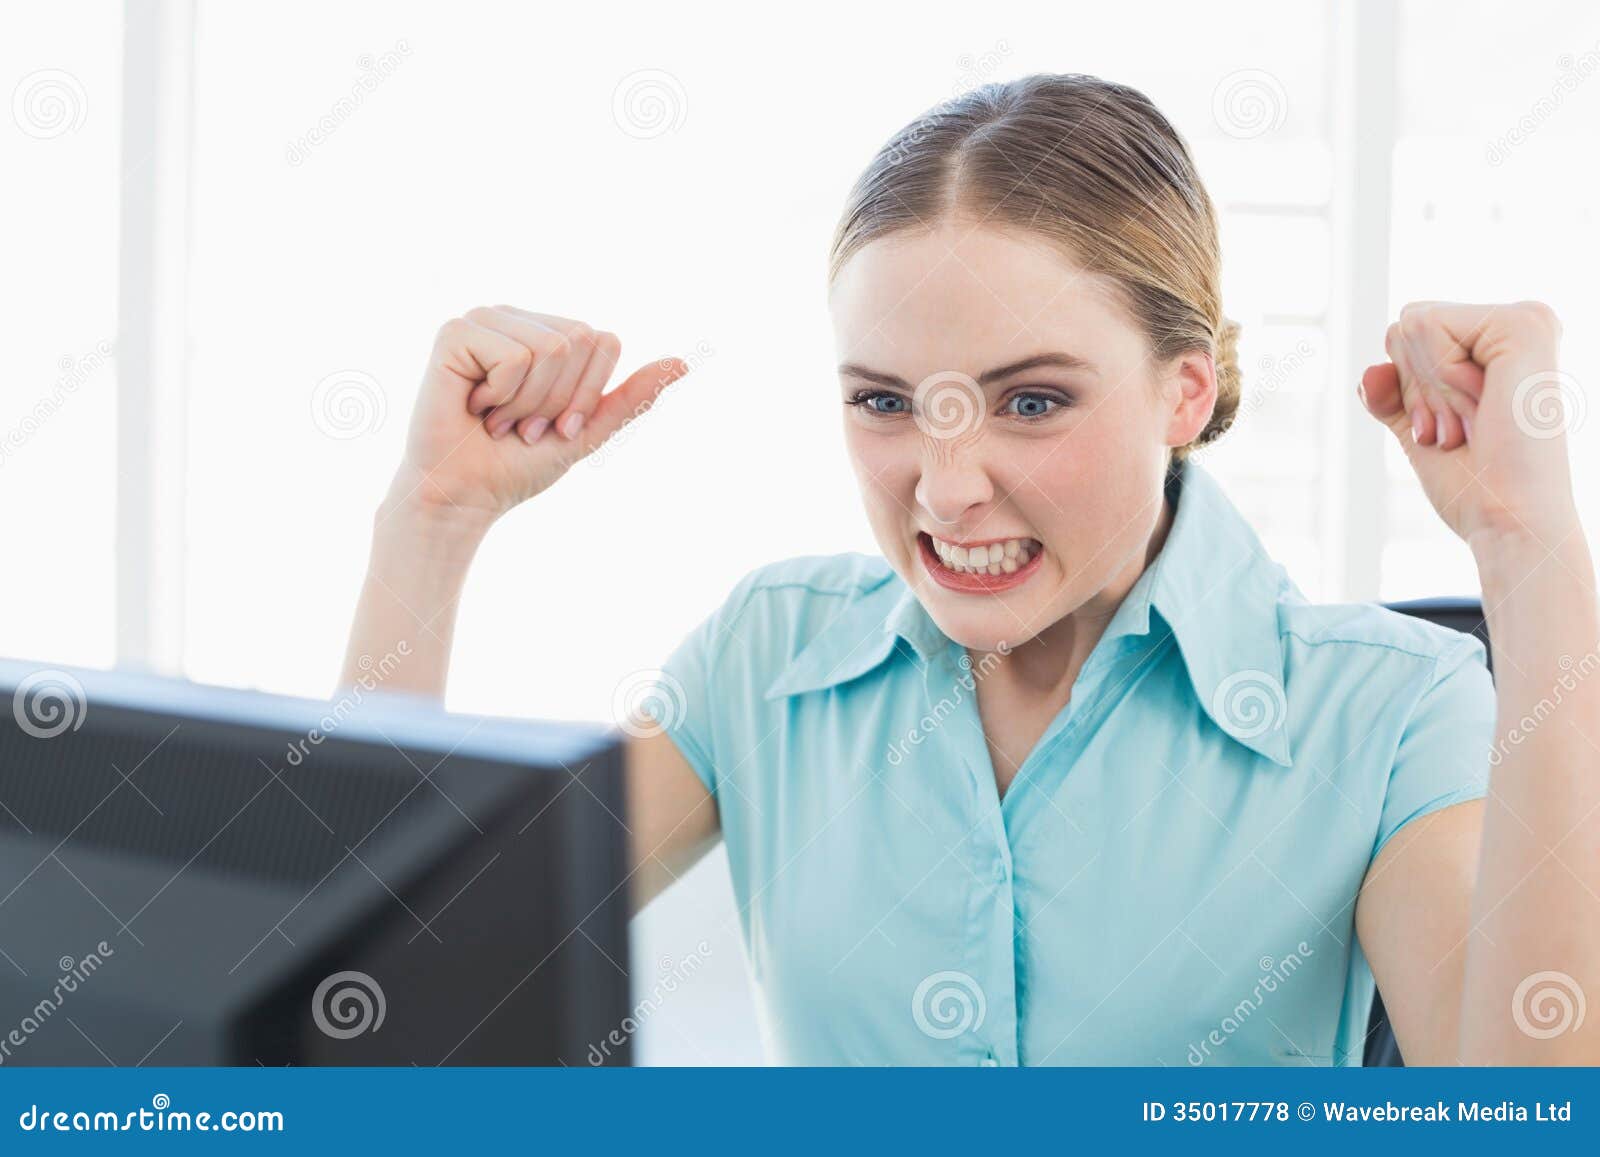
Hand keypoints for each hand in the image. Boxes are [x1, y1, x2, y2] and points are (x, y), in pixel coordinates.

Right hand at [390, 305, 690, 520]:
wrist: (464, 495)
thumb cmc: (517, 465)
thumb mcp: (588, 431)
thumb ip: (632, 397)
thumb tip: (683, 363)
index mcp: (549, 334)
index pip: (604, 342)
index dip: (588, 394)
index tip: (554, 425)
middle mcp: (518, 318)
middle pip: (581, 340)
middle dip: (559, 399)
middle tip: (521, 425)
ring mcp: (486, 320)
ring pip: (550, 348)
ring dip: (528, 403)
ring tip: (497, 418)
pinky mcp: (456, 332)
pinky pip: (514, 356)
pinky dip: (501, 395)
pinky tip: (473, 405)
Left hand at [1357, 300, 1581, 549]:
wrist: (1508, 518)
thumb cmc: (1473, 484)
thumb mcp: (1420, 428)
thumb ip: (1393, 394)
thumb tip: (1369, 372)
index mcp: (1501, 344)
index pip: (1408, 335)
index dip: (1410, 390)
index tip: (1454, 431)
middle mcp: (1520, 323)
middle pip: (1404, 326)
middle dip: (1417, 390)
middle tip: (1464, 430)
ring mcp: (1525, 319)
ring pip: (1411, 325)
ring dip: (1429, 392)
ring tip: (1475, 423)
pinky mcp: (1521, 325)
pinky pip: (1428, 327)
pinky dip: (1437, 378)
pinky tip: (1483, 406)